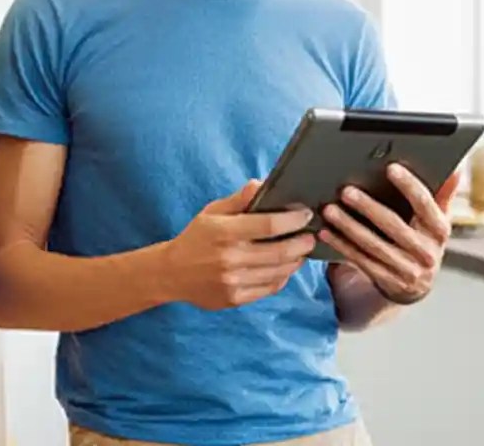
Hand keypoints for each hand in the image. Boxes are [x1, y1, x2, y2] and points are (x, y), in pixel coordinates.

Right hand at [160, 179, 317, 310]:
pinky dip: (283, 277)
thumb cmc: (197, 238)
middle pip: (279, 252)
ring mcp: (233, 281)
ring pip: (278, 272)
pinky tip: (285, 268)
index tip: (306, 214)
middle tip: (311, 236)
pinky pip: (269, 288)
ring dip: (295, 261)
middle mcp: (230, 258)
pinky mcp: (235, 299)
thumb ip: (239, 200)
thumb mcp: (212, 212)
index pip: (268, 225)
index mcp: (224, 232)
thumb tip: (261, 185)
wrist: (172, 273)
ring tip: (301, 251)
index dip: (292, 220)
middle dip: (301, 243)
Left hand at [318, 164, 459, 304]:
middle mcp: (427, 253)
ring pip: (374, 245)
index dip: (409, 185)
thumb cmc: (422, 241)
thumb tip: (457, 169)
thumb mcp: (435, 220)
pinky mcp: (388, 282)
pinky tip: (326, 232)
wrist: (415, 286)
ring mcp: (408, 270)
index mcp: (440, 231)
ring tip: (329, 209)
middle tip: (346, 190)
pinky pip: (361, 261)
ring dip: (349, 227)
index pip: (426, 204)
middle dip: (368, 207)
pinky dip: (341, 245)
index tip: (390, 167)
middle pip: (394, 226)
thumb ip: (442, 194)